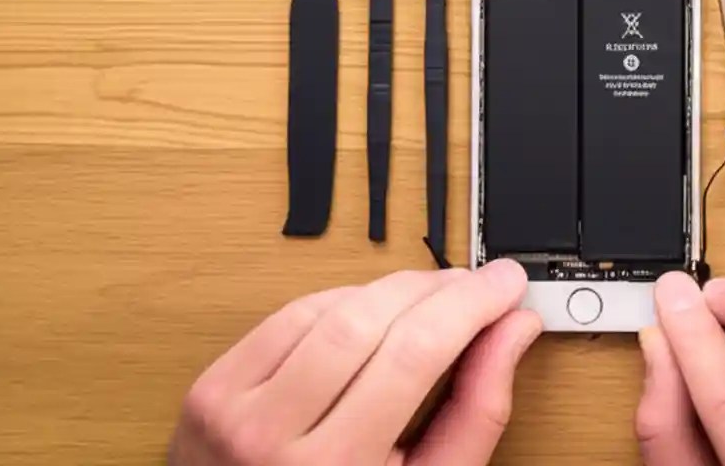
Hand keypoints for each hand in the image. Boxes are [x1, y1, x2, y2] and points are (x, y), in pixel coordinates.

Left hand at [169, 260, 539, 464]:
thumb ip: (477, 412)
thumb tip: (512, 331)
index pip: (416, 353)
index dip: (470, 305)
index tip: (504, 285)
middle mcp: (273, 437)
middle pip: (371, 320)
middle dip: (437, 290)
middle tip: (476, 287)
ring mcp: (234, 408)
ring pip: (331, 307)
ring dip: (393, 292)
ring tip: (430, 303)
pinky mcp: (212, 387)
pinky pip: (289, 314)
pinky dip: (342, 301)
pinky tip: (373, 312)